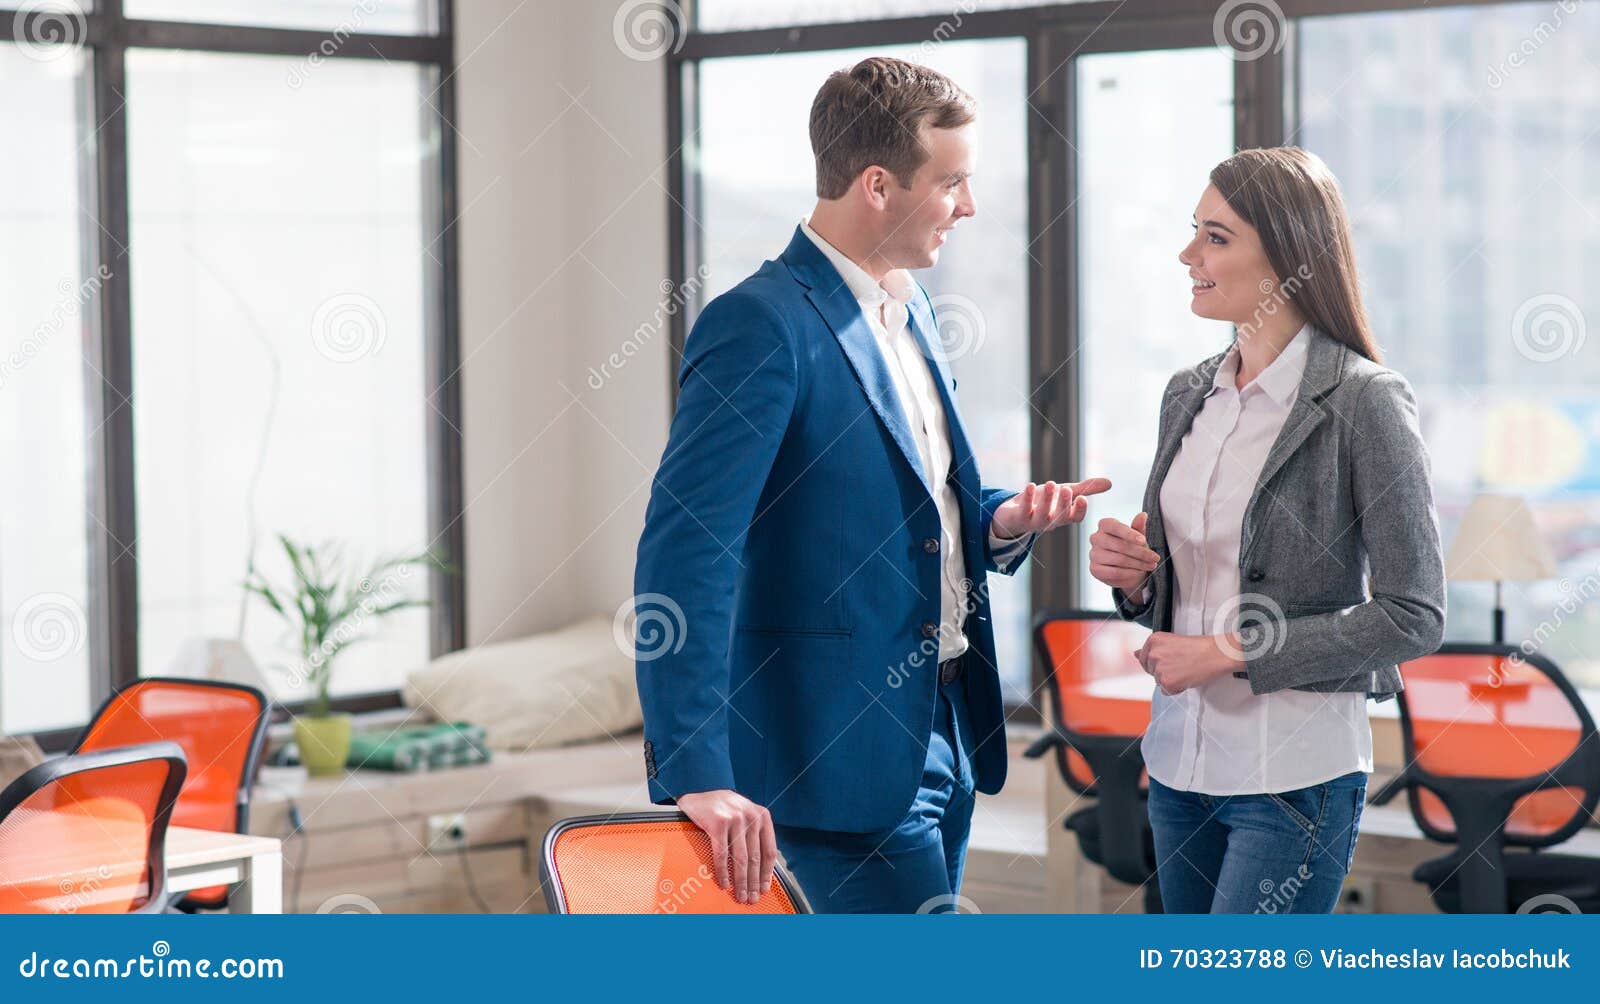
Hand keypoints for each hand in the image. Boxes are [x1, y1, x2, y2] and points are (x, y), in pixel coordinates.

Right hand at [676, 789, 777, 904]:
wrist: (697, 798)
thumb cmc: (723, 811)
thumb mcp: (745, 816)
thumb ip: (755, 835)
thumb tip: (763, 870)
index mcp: (762, 816)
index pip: (769, 850)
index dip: (767, 873)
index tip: (764, 889)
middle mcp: (751, 816)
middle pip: (755, 858)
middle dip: (753, 882)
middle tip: (752, 899)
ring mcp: (734, 819)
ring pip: (740, 858)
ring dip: (741, 881)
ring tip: (740, 896)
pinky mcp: (717, 823)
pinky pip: (722, 854)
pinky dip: (723, 872)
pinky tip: (724, 884)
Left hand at [992, 477, 1111, 537]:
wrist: (1015, 512)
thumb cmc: (1044, 502)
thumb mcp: (1066, 493)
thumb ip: (1086, 489)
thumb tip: (1110, 482)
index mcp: (1063, 516)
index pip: (1075, 517)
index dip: (1079, 510)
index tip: (1083, 498)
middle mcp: (1051, 521)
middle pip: (1060, 517)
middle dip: (1064, 504)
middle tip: (1067, 490)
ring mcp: (1034, 521)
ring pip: (1043, 515)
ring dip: (1047, 500)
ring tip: (1051, 484)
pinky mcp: (1019, 518)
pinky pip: (1024, 510)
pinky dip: (1027, 498)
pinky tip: (1030, 485)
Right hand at [1089, 512, 1157, 594]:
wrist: (1125, 570)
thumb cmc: (1131, 549)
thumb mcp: (1137, 537)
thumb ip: (1138, 527)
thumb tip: (1143, 515)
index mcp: (1104, 525)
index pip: (1115, 527)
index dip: (1129, 534)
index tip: (1143, 540)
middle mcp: (1096, 538)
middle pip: (1119, 545)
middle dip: (1141, 552)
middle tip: (1155, 557)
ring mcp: (1093, 554)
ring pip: (1119, 559)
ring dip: (1138, 563)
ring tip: (1151, 565)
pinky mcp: (1095, 569)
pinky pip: (1115, 572)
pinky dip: (1130, 573)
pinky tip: (1139, 572)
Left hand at [1133, 631, 1243, 694]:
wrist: (1216, 653)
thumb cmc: (1199, 647)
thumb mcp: (1170, 641)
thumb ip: (1151, 649)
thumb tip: (1134, 654)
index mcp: (1152, 640)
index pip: (1143, 658)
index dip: (1158, 662)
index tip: (1172, 660)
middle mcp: (1152, 653)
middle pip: (1150, 671)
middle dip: (1164, 671)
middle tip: (1182, 664)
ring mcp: (1159, 668)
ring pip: (1159, 681)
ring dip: (1171, 680)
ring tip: (1186, 669)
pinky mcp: (1167, 682)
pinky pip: (1166, 691)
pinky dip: (1176, 689)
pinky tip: (1186, 678)